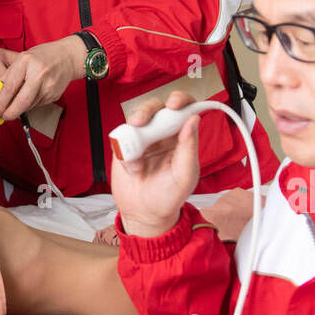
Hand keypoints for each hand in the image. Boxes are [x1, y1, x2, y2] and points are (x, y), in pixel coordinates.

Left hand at [0, 35, 86, 122]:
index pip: (10, 87)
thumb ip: (7, 76)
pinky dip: (30, 103)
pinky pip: (37, 104)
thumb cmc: (41, 57)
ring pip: (29, 105)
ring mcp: (49, 86)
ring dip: (19, 108)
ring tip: (15, 103)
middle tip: (2, 117)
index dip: (0, 103)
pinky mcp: (54, 95)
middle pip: (22, 102)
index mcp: (26, 62)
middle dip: (10, 113)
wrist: (67, 57)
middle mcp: (39, 74)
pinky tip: (31, 94)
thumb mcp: (21, 59)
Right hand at [109, 90, 201, 237]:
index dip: (180, 101)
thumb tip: (193, 120)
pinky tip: (131, 165)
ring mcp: (142, 138)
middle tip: (143, 121)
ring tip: (136, 152)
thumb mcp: (184, 175)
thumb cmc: (168, 196)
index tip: (174, 104)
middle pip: (157, 108)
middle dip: (149, 110)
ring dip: (134, 127)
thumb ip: (189, 147)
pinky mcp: (124, 146)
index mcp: (181, 138)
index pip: (184, 110)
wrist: (143, 214)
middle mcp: (162, 134)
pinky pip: (121, 136)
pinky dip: (124, 148)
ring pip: (137, 117)